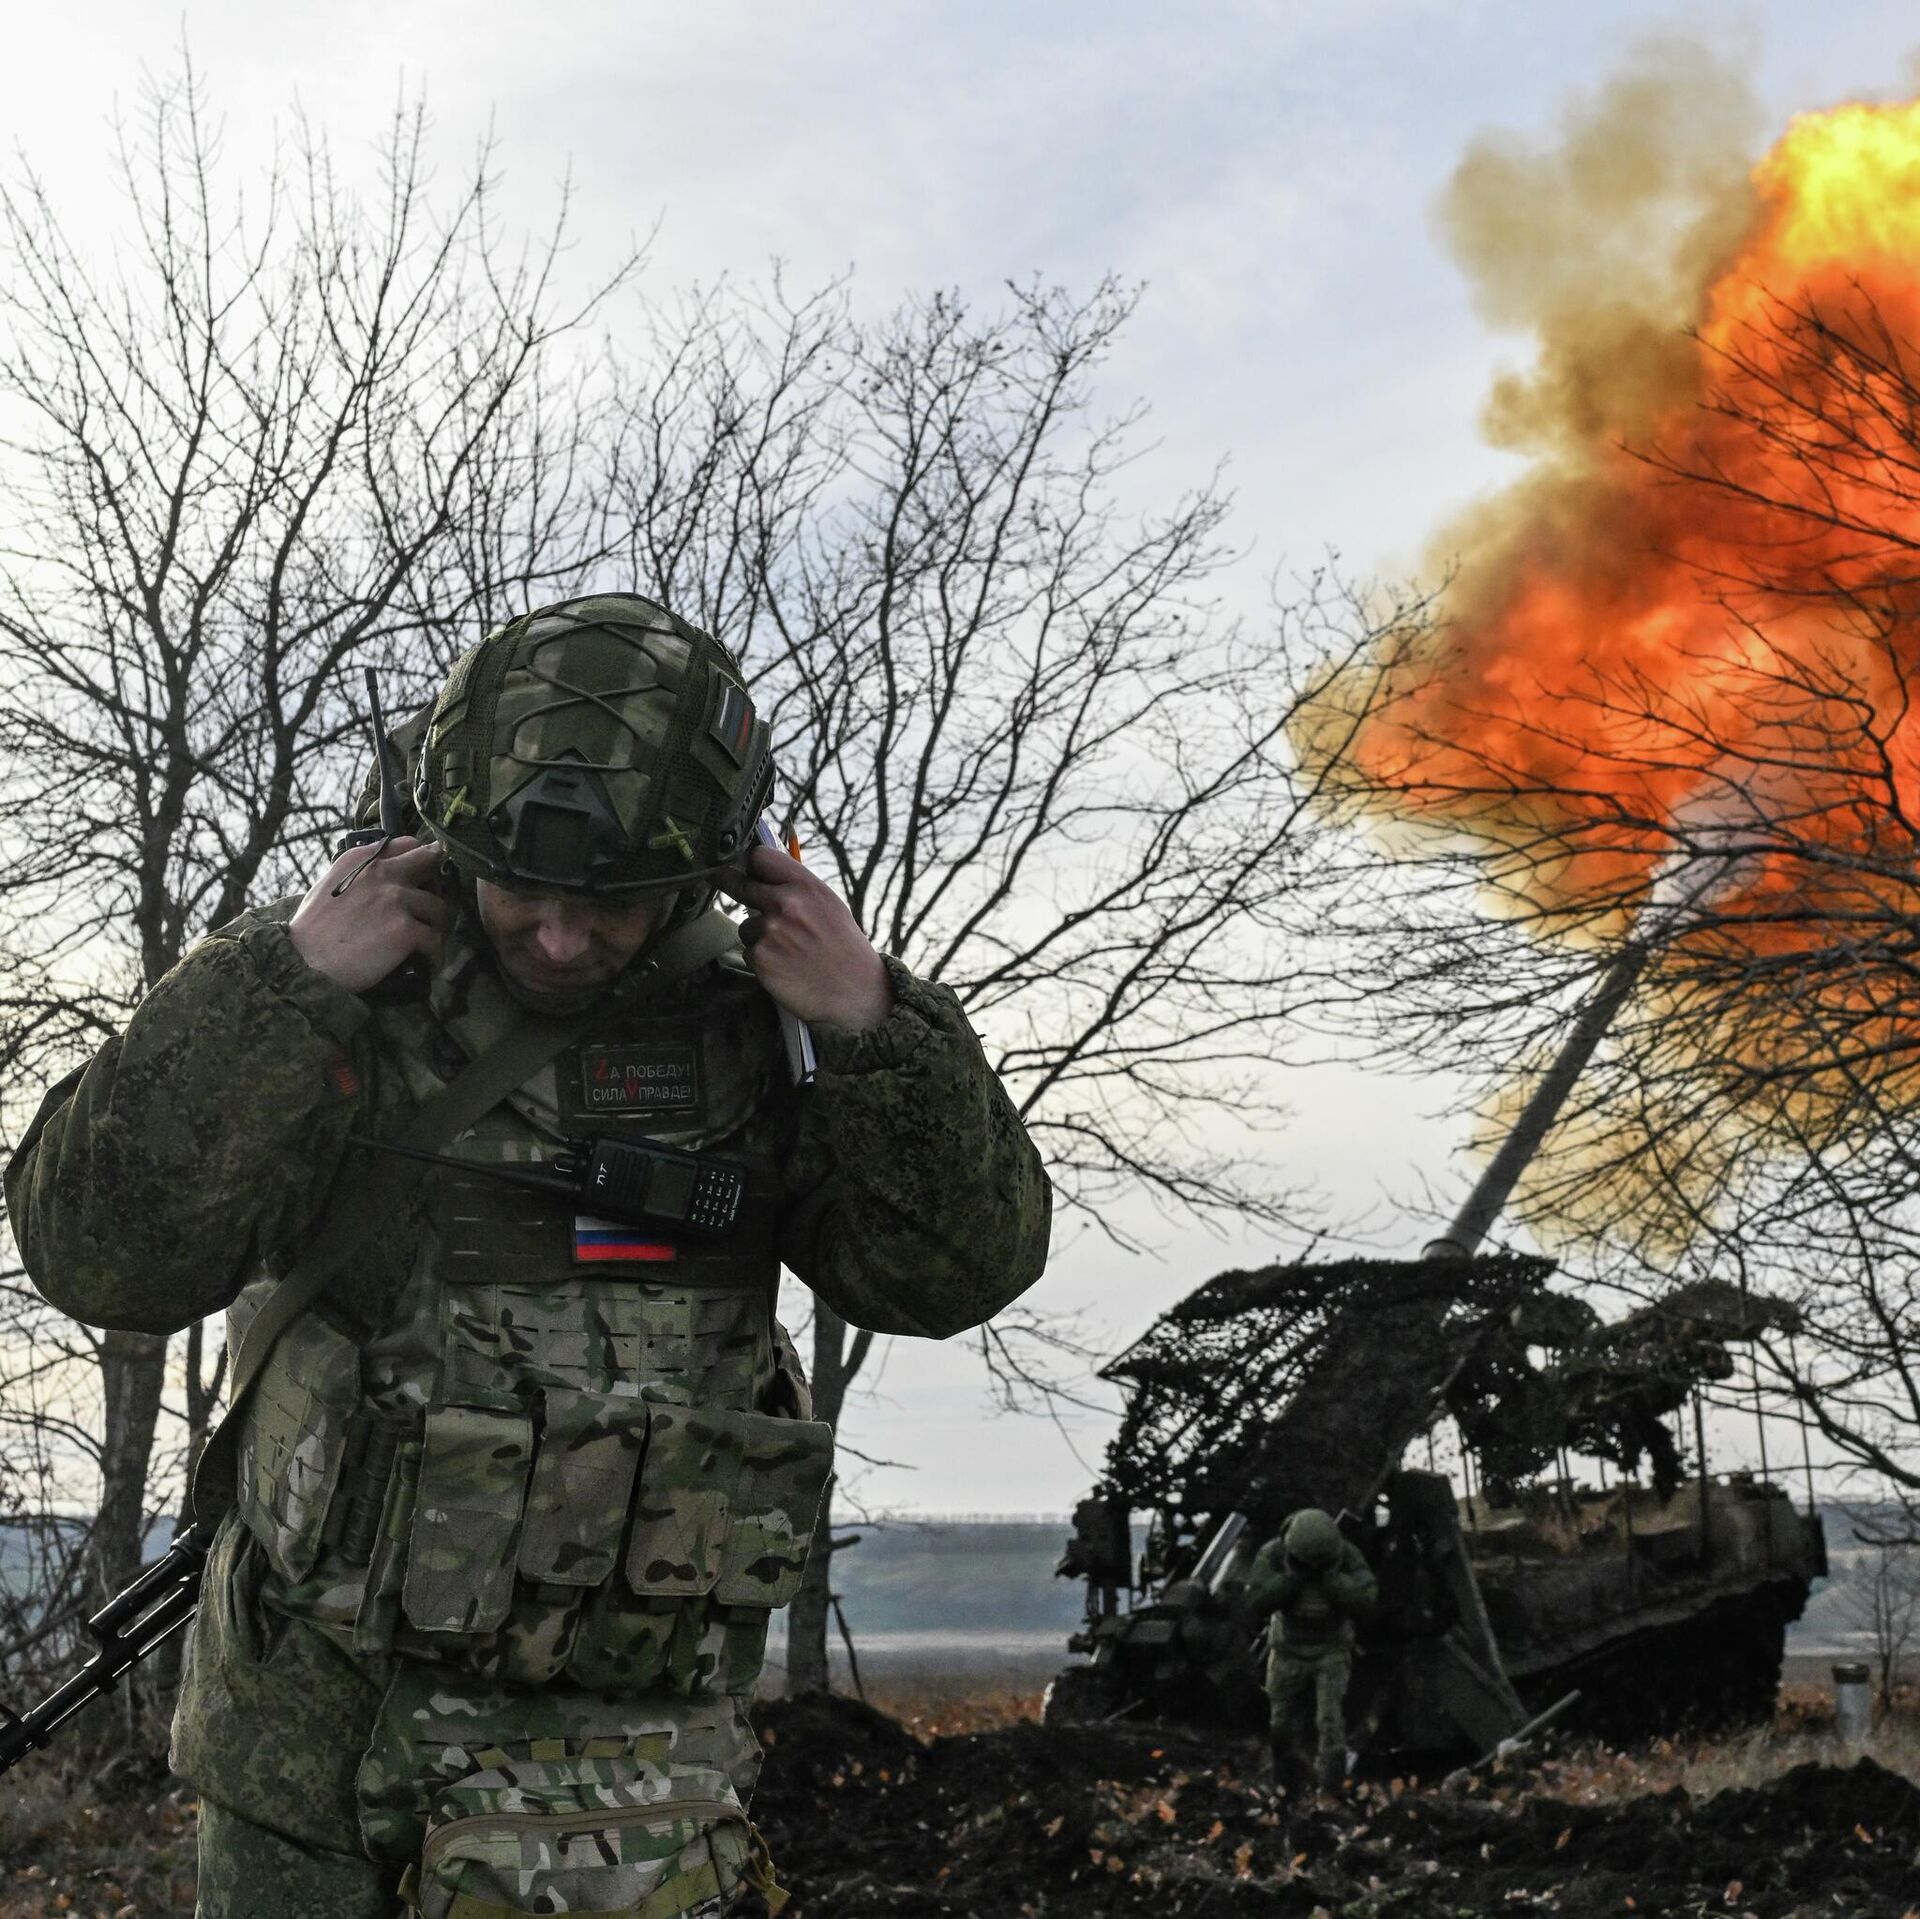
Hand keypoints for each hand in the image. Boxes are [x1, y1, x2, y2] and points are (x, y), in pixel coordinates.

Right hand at [290, 836, 448, 994]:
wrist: (303, 963)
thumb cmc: (312, 931)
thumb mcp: (329, 885)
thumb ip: (360, 873)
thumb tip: (384, 869)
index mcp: (362, 860)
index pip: (407, 844)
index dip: (419, 860)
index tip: (422, 875)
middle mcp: (382, 873)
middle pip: (430, 862)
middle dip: (435, 883)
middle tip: (429, 905)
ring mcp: (396, 900)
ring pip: (438, 907)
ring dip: (433, 924)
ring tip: (423, 939)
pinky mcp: (406, 930)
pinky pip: (434, 940)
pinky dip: (431, 953)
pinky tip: (422, 960)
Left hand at [716, 844, 891, 1033]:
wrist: (855, 993)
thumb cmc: (844, 950)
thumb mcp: (829, 907)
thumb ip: (798, 889)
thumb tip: (764, 874)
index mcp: (806, 887)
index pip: (761, 857)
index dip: (752, 864)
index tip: (745, 868)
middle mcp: (785, 904)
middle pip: (738, 884)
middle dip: (728, 882)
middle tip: (719, 878)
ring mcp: (770, 931)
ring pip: (746, 926)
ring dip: (759, 937)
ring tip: (788, 952)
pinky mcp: (759, 957)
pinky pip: (749, 952)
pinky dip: (762, 961)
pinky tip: (785, 968)